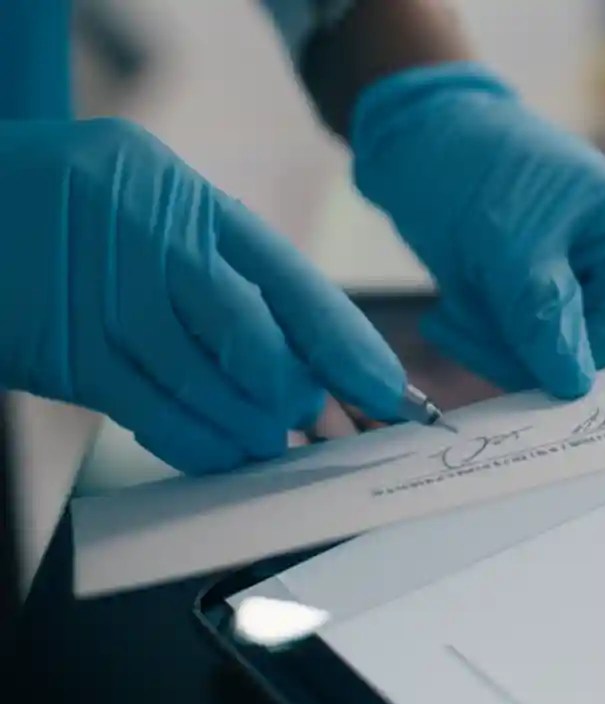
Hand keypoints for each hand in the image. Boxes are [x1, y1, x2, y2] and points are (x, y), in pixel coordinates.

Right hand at [0, 119, 408, 473]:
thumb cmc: (67, 209)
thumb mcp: (150, 210)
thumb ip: (220, 279)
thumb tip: (302, 368)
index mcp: (187, 199)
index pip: (292, 282)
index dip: (347, 345)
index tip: (390, 390)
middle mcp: (152, 239)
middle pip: (258, 340)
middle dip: (300, 398)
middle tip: (322, 428)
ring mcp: (105, 295)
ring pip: (208, 386)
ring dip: (251, 429)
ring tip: (268, 443)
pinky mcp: (62, 350)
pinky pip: (150, 411)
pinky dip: (196, 441)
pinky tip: (221, 450)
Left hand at [351, 62, 604, 398]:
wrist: (414, 130)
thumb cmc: (475, 165)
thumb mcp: (508, 244)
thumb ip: (544, 315)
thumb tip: (573, 383)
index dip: (577, 360)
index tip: (521, 368)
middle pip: (582, 350)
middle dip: (518, 348)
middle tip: (458, 325)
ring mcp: (568, 280)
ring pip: (540, 355)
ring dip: (488, 342)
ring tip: (448, 310)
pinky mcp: (527, 292)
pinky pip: (511, 343)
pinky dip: (476, 335)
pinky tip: (447, 311)